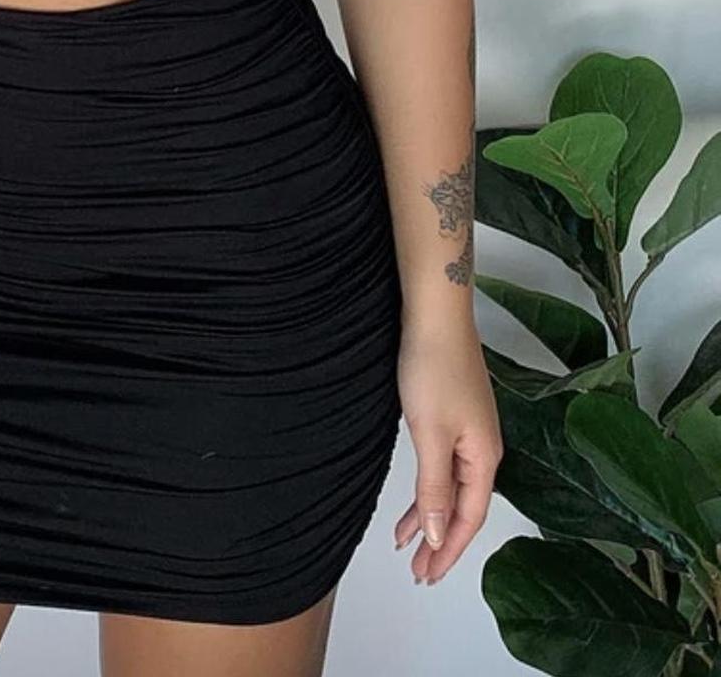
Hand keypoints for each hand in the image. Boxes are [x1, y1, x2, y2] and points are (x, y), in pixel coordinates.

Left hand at [393, 321, 502, 584]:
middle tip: (417, 571)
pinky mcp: (455, 415)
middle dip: (440, 541)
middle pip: (463, 508)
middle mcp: (483, 448)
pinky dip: (427, 487)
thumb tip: (440, 534)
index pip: (469, 518)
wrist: (435, 315)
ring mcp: (470, 431)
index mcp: (484, 457)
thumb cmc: (434, 367)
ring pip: (451, 488)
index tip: (428, 575)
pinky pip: (443, 465)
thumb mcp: (430, 434)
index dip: (449, 550)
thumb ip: (435, 487)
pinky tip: (415, 496)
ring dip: (430, 516)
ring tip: (405, 542)